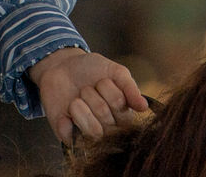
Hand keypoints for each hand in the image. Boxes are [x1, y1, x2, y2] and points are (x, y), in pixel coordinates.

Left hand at [27, 47, 147, 144]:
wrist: (61, 66)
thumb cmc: (90, 69)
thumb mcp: (113, 71)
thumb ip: (129, 87)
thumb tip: (144, 107)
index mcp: (123, 114)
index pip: (125, 115)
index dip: (112, 95)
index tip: (102, 81)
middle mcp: (109, 129)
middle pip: (107, 121)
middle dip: (94, 96)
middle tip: (86, 87)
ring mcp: (89, 136)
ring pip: (93, 131)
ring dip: (81, 106)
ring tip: (76, 98)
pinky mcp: (69, 139)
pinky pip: (72, 137)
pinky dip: (66, 119)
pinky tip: (65, 110)